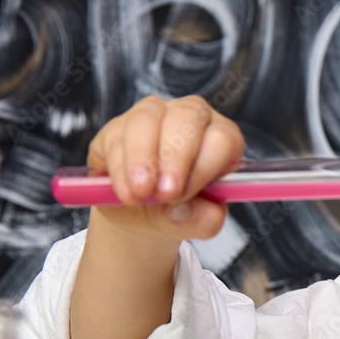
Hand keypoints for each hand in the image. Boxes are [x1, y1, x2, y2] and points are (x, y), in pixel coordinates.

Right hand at [86, 94, 243, 242]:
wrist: (140, 217)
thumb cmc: (178, 212)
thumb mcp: (194, 224)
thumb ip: (202, 219)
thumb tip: (190, 210)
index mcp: (221, 138)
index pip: (223, 139)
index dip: (204, 166)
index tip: (185, 194)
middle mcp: (190, 117)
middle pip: (188, 115)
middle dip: (175, 156)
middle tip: (164, 193)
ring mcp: (153, 114)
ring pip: (147, 118)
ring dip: (142, 158)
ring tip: (138, 193)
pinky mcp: (117, 125)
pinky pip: (116, 135)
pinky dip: (119, 166)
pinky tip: (124, 190)